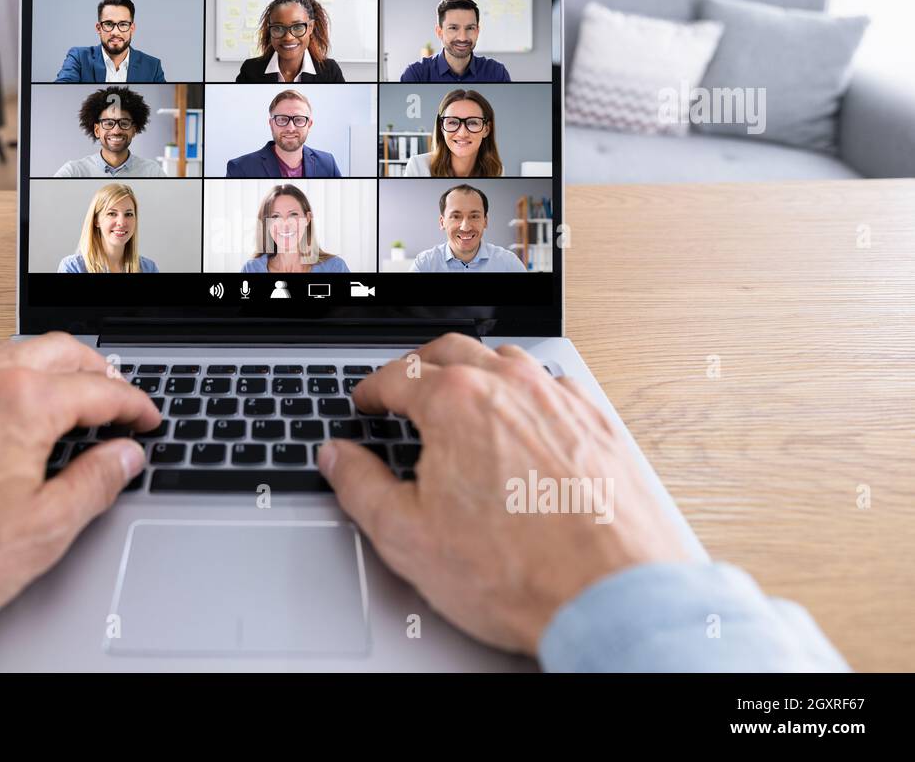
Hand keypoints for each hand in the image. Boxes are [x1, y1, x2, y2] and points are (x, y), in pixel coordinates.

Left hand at [0, 333, 157, 663]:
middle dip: (100, 371)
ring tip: (76, 400)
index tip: (147, 421)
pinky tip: (17, 412)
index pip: (100, 389)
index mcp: (23, 404)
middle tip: (121, 401)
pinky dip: (17, 377)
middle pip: (61, 352)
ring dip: (57, 367)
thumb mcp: (41, 533)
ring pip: (18, 352)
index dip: (134, 406)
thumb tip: (122, 459)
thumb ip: (93, 485)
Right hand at [316, 334, 688, 654]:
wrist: (610, 597)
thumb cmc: (519, 572)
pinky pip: (554, 387)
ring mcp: (561, 400)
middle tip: (404, 387)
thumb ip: (361, 486)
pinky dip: (526, 394)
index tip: (367, 401)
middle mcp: (512, 387)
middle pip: (452, 350)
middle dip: (419, 365)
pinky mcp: (599, 423)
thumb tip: (338, 459)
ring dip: (475, 371)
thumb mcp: (408, 536)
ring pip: (507, 361)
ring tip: (461, 399)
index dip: (373, 389)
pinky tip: (522, 424)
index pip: (398, 374)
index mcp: (457, 402)